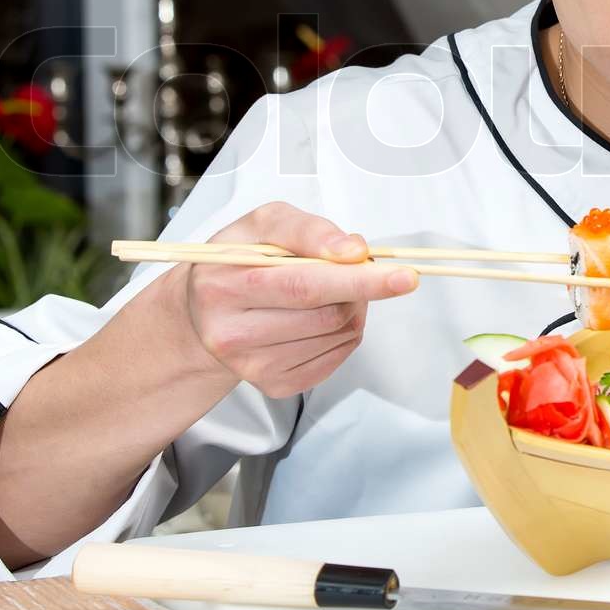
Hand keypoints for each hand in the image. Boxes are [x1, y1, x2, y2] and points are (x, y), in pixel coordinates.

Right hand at [176, 202, 417, 398]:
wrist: (206, 312)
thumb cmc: (239, 259)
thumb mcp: (263, 223)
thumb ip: (308, 229)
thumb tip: (353, 251)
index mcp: (224, 285)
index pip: (304, 284)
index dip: (358, 279)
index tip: (403, 276)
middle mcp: (232, 334)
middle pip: (326, 314)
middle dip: (362, 288)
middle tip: (371, 270)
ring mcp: (252, 366)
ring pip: (338, 335)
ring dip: (354, 306)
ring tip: (332, 288)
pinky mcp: (274, 385)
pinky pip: (336, 356)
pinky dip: (344, 331)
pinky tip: (321, 315)